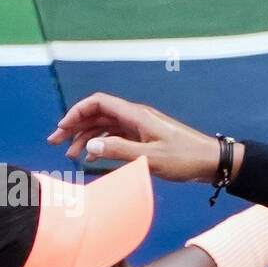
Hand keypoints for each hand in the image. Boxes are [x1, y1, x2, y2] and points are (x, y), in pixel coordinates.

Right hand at [46, 92, 222, 183]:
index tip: (62, 128)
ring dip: (87, 138)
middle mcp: (136, 118)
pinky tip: (93, 158)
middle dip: (75, 126)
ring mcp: (140, 128)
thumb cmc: (185, 159)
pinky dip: (102, 145)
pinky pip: (117, 138)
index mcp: (136, 115)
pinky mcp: (145, 139)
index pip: (98, 103)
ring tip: (71, 155)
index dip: (76, 112)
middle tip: (56, 143)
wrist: (211, 162)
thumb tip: (91, 145)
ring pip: (105, 128)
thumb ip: (120, 151)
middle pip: (97, 115)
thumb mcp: (150, 158)